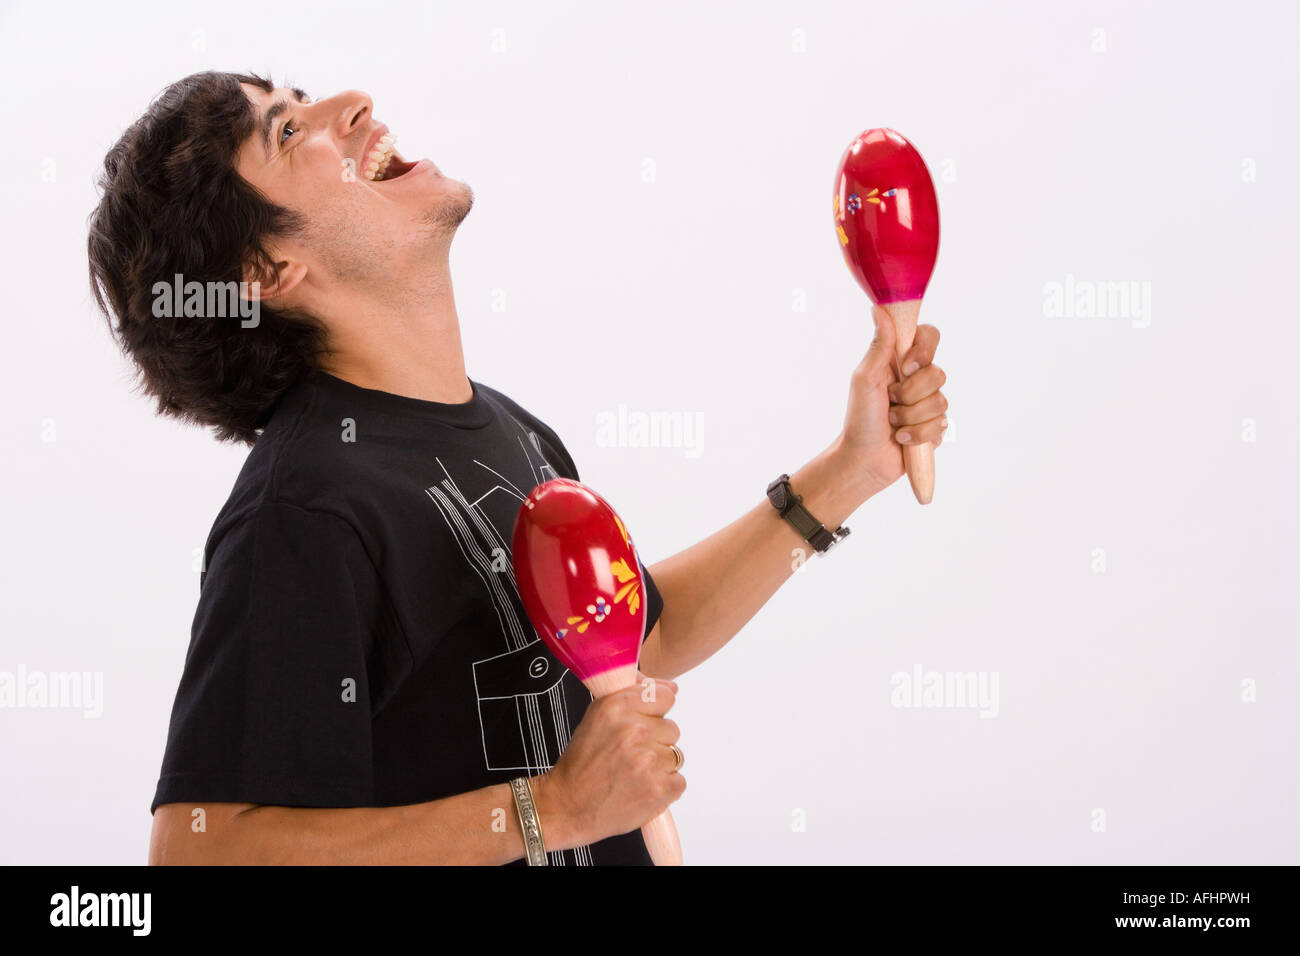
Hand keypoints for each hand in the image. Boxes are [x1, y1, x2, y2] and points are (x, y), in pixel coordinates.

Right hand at [531, 671, 684, 848]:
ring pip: (676, 755)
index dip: (655, 712)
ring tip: (633, 774)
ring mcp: (648, 760)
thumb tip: (672, 687)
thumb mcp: (597, 717)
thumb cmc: (582, 764)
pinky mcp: (659, 788)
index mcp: (616, 707)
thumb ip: (633, 696)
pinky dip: (664, 788)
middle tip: (630, 755)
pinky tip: (641, 789)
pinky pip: (679, 781)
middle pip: (672, 728)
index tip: (644, 723)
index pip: (665, 697)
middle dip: (655, 741)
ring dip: (659, 765)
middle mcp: (634, 730)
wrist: (569, 806)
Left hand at [836, 304, 947, 492]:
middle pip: (938, 373)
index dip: (924, 350)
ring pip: (940, 401)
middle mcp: (917, 379)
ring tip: (893, 424)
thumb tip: (879, 309)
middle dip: (911, 394)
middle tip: (890, 403)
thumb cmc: (859, 418)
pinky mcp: (935, 427)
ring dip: (911, 417)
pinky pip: (941, 424)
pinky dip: (918, 434)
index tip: (906, 367)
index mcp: (900, 361)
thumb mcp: (865, 379)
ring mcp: (928, 403)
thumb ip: (879, 345)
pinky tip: (902, 439)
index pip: (929, 337)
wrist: (864, 459)